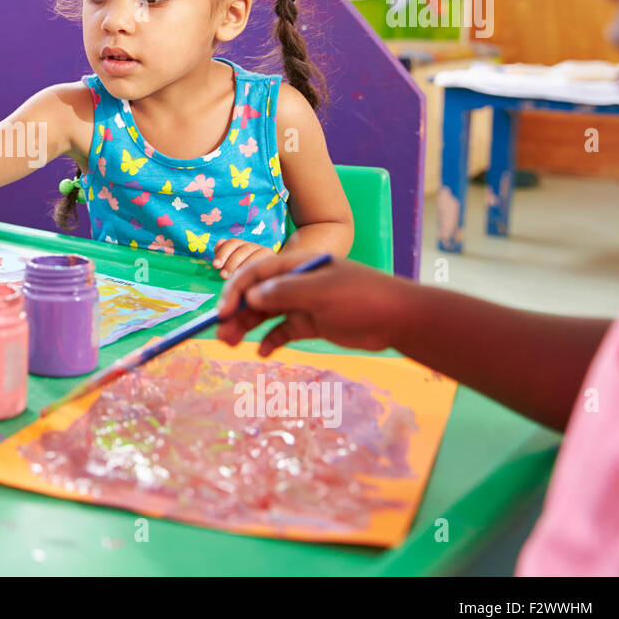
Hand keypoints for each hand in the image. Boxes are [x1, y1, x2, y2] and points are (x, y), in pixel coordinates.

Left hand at [211, 237, 273, 278]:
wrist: (266, 285)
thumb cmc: (241, 278)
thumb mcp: (229, 266)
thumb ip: (223, 254)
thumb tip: (219, 242)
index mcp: (241, 245)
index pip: (232, 243)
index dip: (222, 253)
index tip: (215, 265)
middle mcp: (254, 247)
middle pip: (243, 249)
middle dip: (231, 262)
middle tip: (223, 275)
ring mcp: (265, 252)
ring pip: (255, 255)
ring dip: (243, 267)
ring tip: (234, 278)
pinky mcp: (274, 260)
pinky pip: (265, 262)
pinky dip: (256, 269)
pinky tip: (248, 279)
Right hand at [215, 252, 417, 355]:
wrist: (398, 318)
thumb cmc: (362, 297)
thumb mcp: (321, 292)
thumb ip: (284, 293)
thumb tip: (250, 297)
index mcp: (295, 266)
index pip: (254, 274)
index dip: (234, 292)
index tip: (222, 313)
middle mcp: (294, 283)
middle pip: (255, 296)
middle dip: (235, 314)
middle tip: (221, 336)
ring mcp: (301, 303)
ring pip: (264, 315)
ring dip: (246, 328)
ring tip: (231, 344)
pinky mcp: (310, 323)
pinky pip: (281, 331)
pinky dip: (269, 340)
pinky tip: (263, 352)